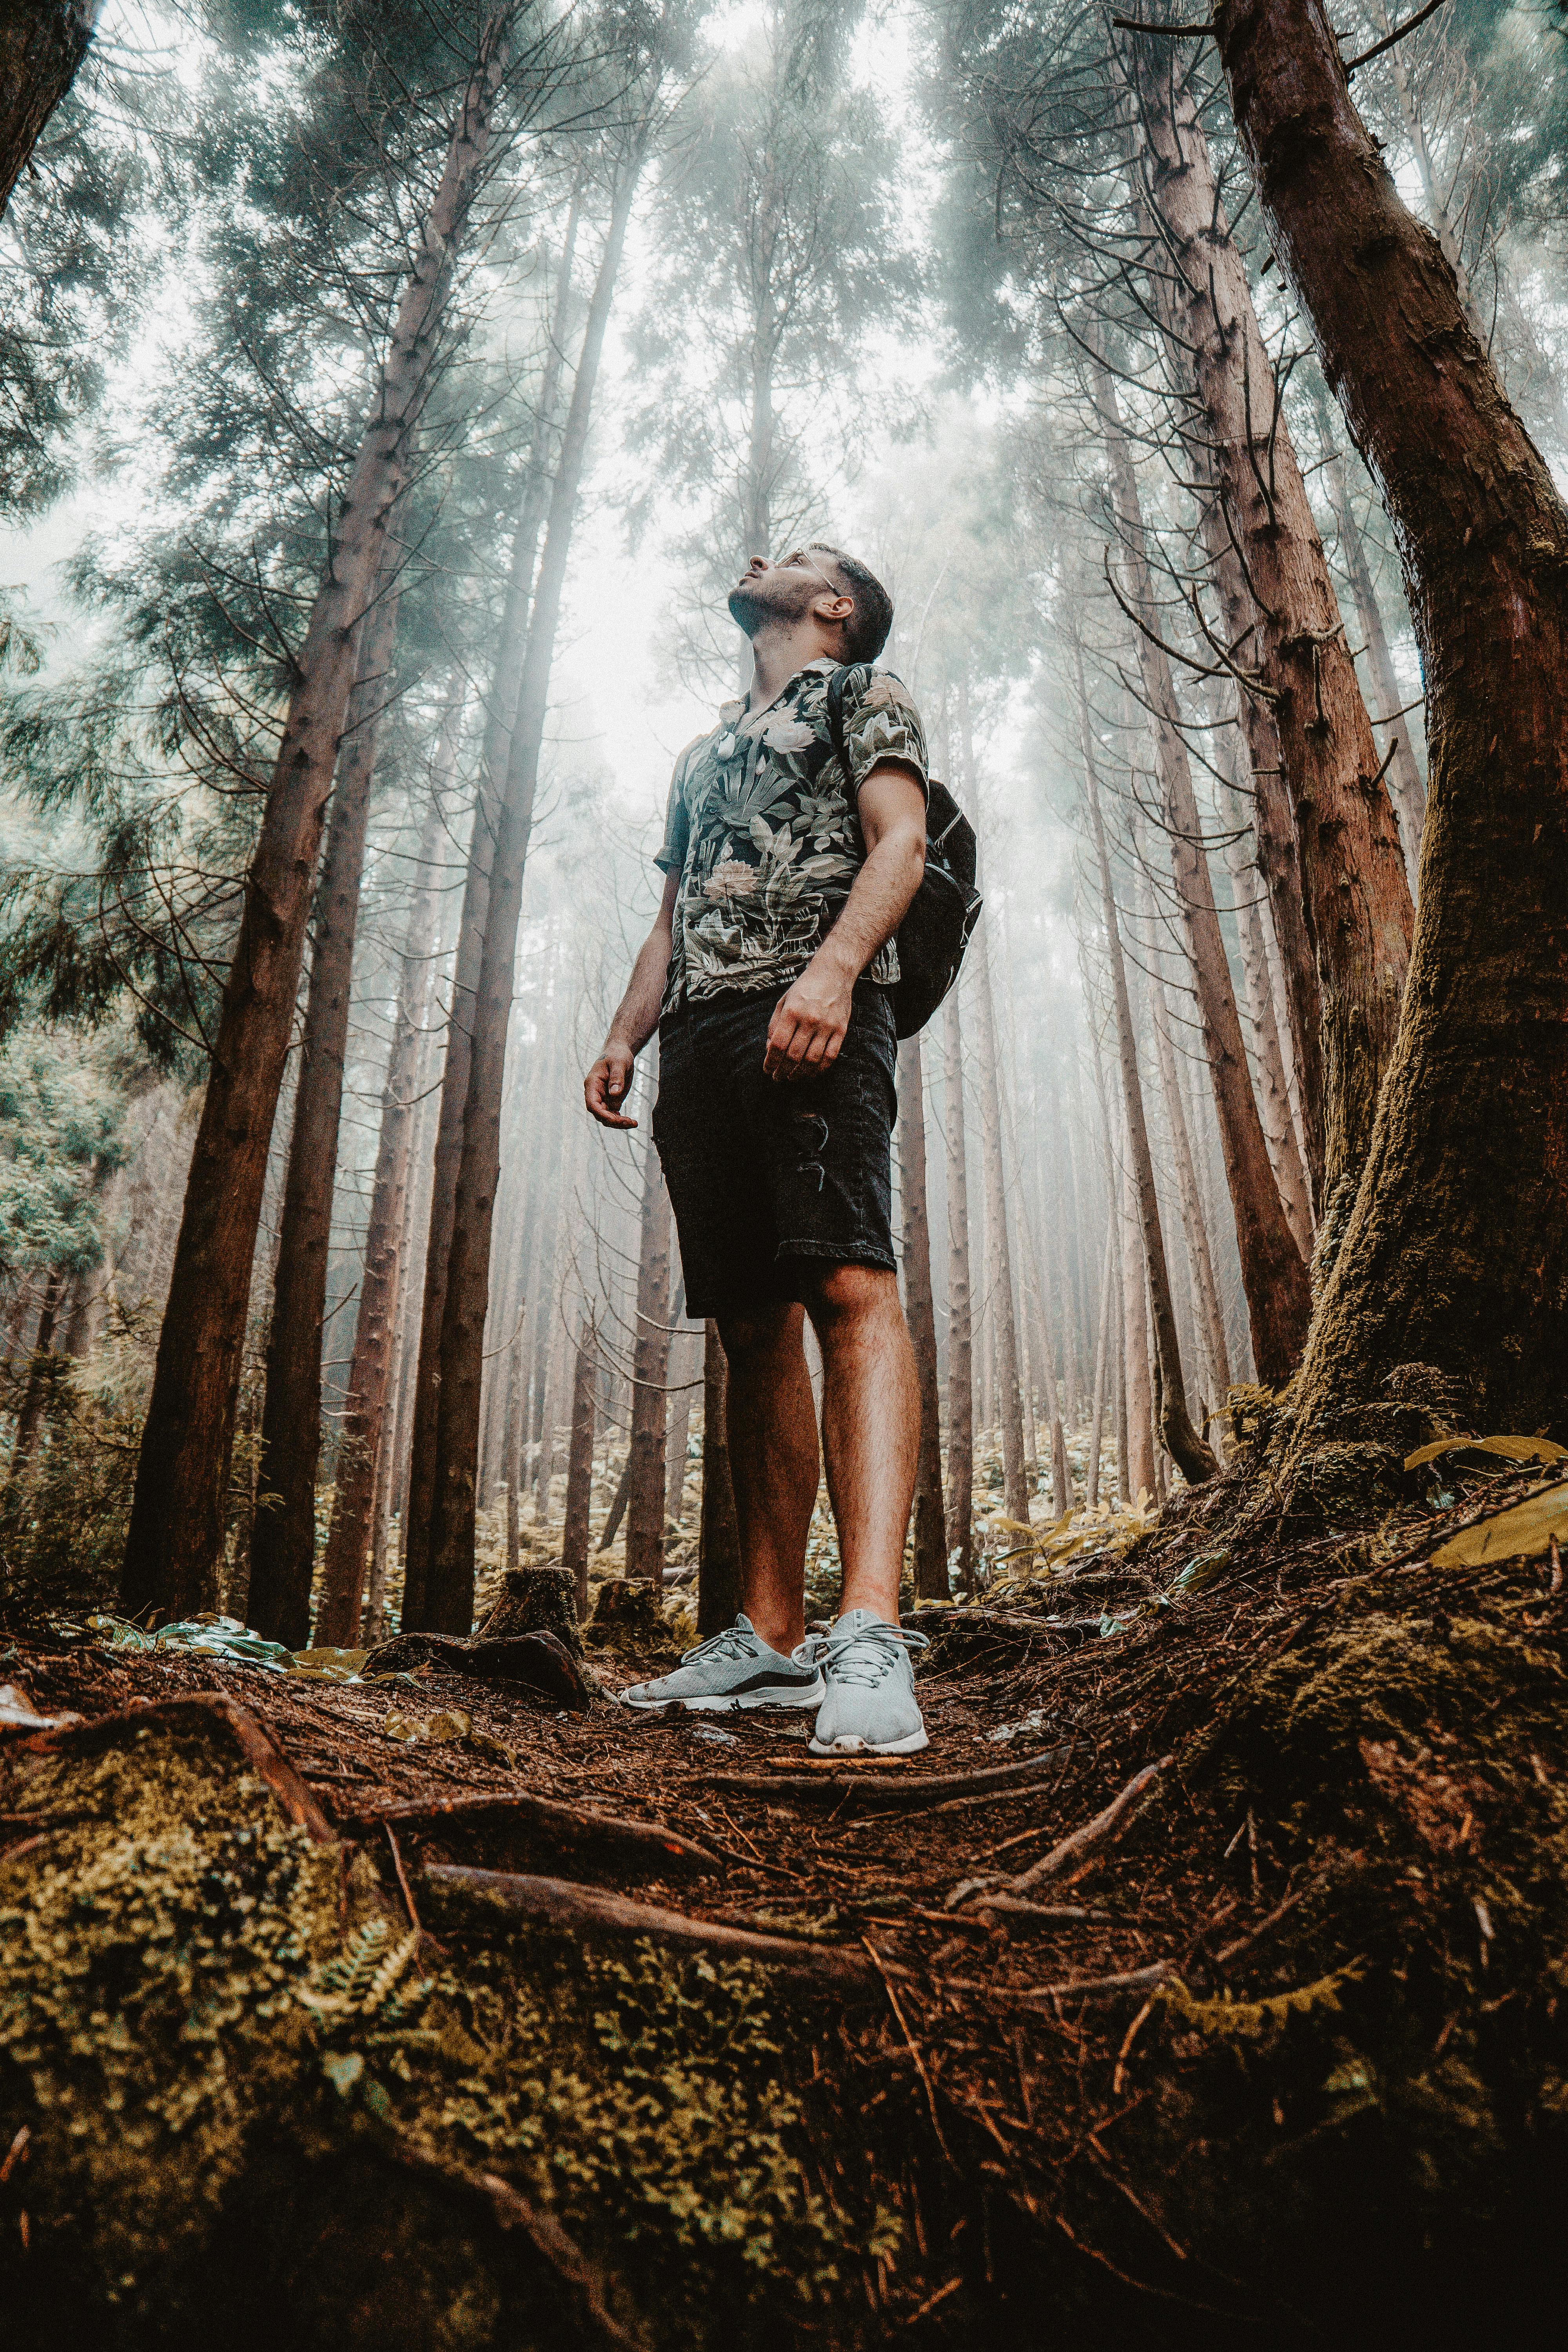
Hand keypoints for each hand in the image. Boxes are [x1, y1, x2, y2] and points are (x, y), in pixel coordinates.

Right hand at [585, 1038, 637, 1127]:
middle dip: (613, 1121)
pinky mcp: (611, 1101)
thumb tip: (614, 1093)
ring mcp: (603, 1098)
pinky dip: (621, 1120)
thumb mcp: (619, 1063)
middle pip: (599, 1114)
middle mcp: (595, 1094)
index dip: (601, 1114)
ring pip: (606, 1117)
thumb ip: (617, 1078)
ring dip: (618, 1123)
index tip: (615, 1119)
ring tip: (633, 1123)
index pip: (592, 1104)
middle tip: (630, 1122)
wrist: (620, 1053)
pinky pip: (613, 1115)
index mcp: (592, 1084)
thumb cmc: (617, 1055)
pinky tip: (632, 1122)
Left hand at [763, 955, 853, 1081]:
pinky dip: (819, 1069)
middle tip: (777, 1077)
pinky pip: (830, 1056)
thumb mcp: (783, 1001)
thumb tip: (770, 1049)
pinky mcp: (841, 1030)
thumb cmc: (805, 988)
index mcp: (792, 1011)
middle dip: (782, 1071)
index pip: (778, 1045)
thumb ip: (774, 1025)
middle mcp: (809, 1019)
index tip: (767, 1069)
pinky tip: (811, 1073)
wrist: (834, 973)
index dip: (770, 1062)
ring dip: (800, 1074)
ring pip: (812, 1060)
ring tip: (792, 1077)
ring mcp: (827, 1026)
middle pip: (793, 1056)